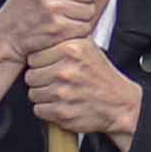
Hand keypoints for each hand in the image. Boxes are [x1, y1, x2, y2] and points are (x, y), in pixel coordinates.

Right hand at [12, 0, 111, 56]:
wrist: (7, 35)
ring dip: (80, 16)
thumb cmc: (26, 4)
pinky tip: (62, 28)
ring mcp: (52, 7)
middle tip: (64, 5)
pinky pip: (85, 27)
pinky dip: (77, 31)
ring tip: (62, 16)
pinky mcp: (58, 28)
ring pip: (90, 9)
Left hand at [23, 34, 143, 141]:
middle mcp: (66, 69)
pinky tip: (60, 104)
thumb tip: (36, 38)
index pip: (33, 56)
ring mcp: (63, 92)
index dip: (40, 64)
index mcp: (71, 49)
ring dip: (43, 96)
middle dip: (40, 80)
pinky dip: (47, 110)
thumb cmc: (101, 76)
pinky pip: (39, 110)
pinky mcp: (62, 112)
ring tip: (59, 93)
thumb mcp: (87, 48)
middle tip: (55, 82)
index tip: (50, 67)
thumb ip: (63, 41)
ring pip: (33, 93)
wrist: (120, 104)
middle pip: (31, 76)